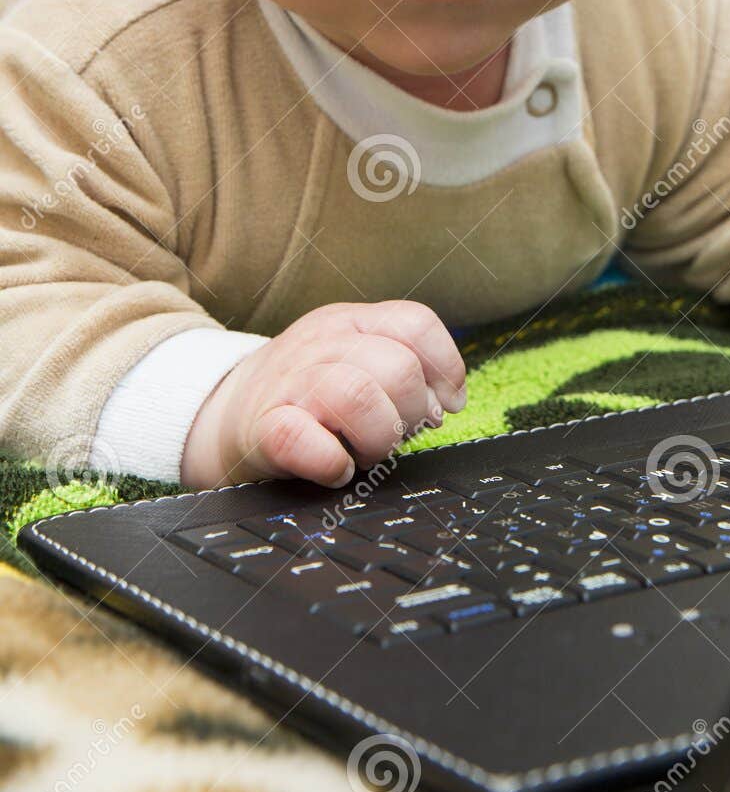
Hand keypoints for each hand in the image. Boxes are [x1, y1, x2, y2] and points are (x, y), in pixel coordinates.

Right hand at [181, 301, 466, 489]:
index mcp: (348, 322)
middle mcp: (320, 344)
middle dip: (412, 413)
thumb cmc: (305, 395)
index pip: (416, 323)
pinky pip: (303, 439)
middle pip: (398, 366)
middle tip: (396, 435)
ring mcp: (289, 383)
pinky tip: (337, 469)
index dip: (445, 367)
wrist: (220, 416)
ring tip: (367, 452)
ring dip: (378, 437)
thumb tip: (444, 404)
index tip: (446, 405)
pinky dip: (332, 463)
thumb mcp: (351, 358)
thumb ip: (400, 366)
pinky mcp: (261, 429)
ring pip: (359, 395)